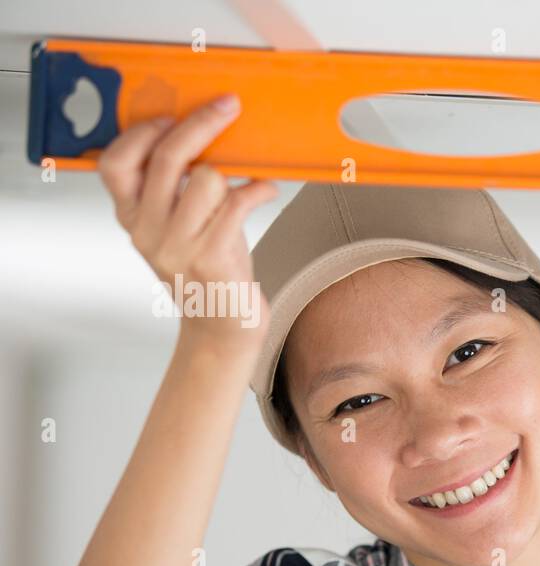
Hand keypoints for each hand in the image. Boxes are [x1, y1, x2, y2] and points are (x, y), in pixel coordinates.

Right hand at [96, 93, 278, 354]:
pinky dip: (258, 190)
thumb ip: (174, 188)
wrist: (222, 326)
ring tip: (244, 185)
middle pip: (166, 158)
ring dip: (232, 174)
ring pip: (207, 179)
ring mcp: (178, 246)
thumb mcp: (177, 226)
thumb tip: (199, 133)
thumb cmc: (206, 269)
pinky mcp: (212, 257)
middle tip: (227, 107)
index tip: (170, 116)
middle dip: (201, 124)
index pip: (113, 163)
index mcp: (131, 217)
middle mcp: (147, 231)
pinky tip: (266, 189)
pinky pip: (237, 203)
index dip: (140, 133)